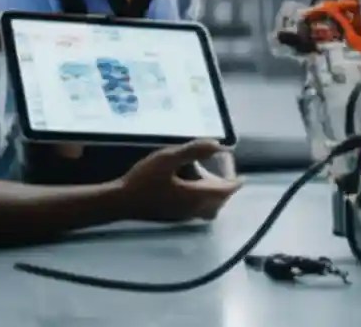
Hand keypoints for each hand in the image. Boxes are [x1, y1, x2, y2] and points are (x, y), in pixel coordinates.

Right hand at [118, 139, 242, 222]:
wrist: (121, 202)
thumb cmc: (144, 179)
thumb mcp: (167, 158)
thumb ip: (194, 150)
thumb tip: (219, 144)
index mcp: (197, 195)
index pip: (226, 191)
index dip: (235, 181)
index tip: (240, 173)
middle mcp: (194, 209)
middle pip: (219, 203)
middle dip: (225, 189)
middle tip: (223, 173)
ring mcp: (183, 216)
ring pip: (209, 209)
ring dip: (213, 196)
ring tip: (207, 178)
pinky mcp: (174, 217)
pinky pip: (197, 210)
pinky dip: (202, 199)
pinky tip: (189, 186)